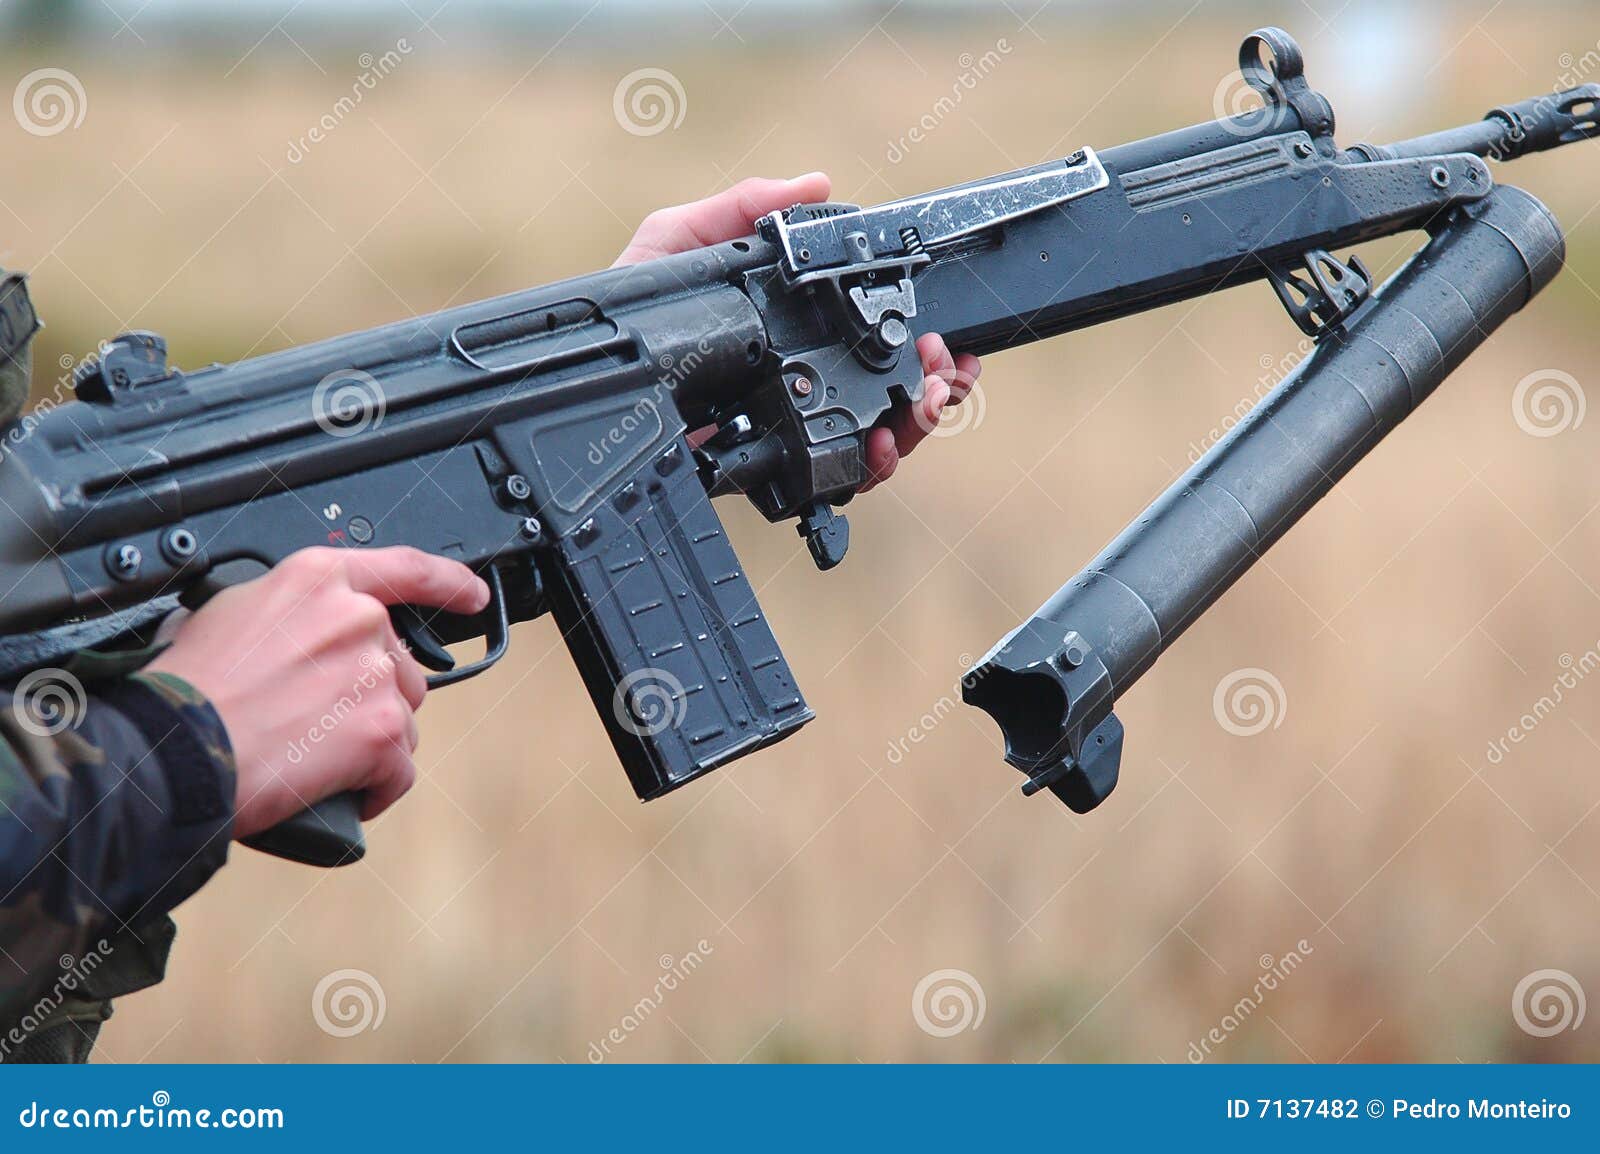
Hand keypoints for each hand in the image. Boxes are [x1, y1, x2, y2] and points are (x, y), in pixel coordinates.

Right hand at [148, 547, 489, 839]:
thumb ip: (292, 613)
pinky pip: (399, 770)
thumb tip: (306, 633)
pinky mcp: (382, 730)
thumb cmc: (186, 691)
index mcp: (318, 580)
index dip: (449, 583)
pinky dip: (373, 790)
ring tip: (309, 756)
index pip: (405, 569)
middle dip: (367, 699)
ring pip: (403, 719)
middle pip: (399, 666)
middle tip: (310, 723)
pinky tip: (337, 792)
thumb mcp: (232, 613)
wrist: (172, 751)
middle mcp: (357, 618)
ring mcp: (374, 674)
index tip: (473, 595)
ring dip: (369, 744)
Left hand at [614, 174, 980, 489]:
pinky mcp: (775, 469)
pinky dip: (872, 464)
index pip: (877, 337)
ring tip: (922, 405)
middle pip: (896, 389)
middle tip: (943, 373)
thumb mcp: (681, 240)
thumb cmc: (633, 308)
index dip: (923, 339)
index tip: (946, 335)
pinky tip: (878, 445)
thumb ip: (741, 207)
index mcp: (797, 332)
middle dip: (935, 383)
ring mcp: (795, 427)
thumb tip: (815, 181)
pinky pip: (839, 478)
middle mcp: (806, 382)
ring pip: (881, 434)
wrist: (596, 374)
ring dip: (918, 421)